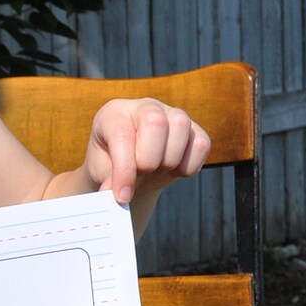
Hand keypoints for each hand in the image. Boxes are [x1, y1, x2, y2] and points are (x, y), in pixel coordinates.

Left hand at [83, 98, 210, 206]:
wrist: (132, 169)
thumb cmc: (113, 166)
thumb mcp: (104, 173)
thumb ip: (110, 182)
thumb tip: (121, 198)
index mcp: (115, 113)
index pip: (122, 135)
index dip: (124, 169)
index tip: (122, 196)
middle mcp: (145, 107)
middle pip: (155, 123)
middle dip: (149, 160)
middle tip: (142, 173)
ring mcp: (172, 114)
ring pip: (181, 127)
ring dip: (169, 161)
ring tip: (156, 170)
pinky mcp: (194, 129)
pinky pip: (201, 144)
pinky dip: (189, 165)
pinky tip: (173, 170)